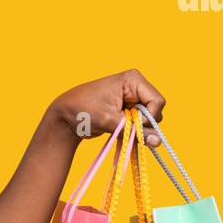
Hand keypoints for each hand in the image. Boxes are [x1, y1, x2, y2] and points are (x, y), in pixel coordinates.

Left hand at [48, 68, 165, 146]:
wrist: (64, 116)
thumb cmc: (83, 111)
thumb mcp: (109, 121)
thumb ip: (135, 131)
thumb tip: (158, 142)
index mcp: (133, 80)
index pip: (157, 101)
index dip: (149, 118)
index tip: (133, 128)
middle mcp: (136, 87)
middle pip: (155, 111)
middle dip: (143, 125)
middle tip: (124, 131)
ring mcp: (132, 99)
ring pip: (148, 121)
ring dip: (137, 132)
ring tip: (118, 134)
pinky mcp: (128, 111)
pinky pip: (139, 126)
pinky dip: (132, 135)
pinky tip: (122, 141)